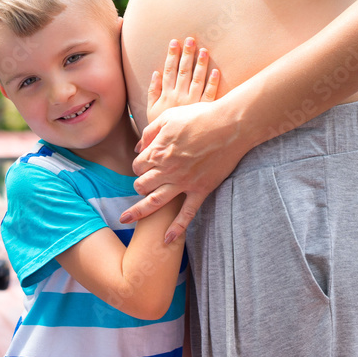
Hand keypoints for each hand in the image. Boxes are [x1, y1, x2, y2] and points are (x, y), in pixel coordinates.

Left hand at [122, 100, 248, 242]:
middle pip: (141, 186)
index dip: (138, 166)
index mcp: (158, 151)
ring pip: (155, 202)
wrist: (231, 125)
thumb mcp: (169, 117)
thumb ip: (150, 132)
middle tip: (143, 185)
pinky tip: (167, 239)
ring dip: (139, 211)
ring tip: (127, 219)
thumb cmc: (200, 117)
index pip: (137, 166)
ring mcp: (184, 183)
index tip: (145, 165)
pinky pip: (187, 214)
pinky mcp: (201, 190)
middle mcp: (167, 170)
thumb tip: (138, 148)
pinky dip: (176, 228)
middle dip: (138, 186)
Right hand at [146, 37, 219, 122]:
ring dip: (200, 64)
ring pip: (197, 80)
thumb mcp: (151, 111)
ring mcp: (192, 104)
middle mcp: (179, 97)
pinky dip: (213, 83)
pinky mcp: (203, 111)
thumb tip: (156, 73)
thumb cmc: (161, 129)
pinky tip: (216, 71)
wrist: (170, 147)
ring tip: (203, 50)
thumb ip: (153, 92)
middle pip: (183, 71)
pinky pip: (210, 95)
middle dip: (186, 54)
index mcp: (166, 95)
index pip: (169, 71)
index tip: (174, 42)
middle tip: (190, 39)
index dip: (171, 55)